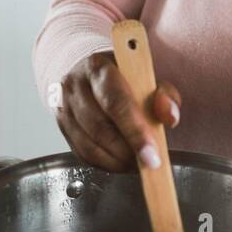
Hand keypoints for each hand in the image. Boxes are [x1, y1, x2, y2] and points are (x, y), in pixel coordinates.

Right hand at [55, 52, 181, 171]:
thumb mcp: (148, 78)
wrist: (91, 73)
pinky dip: (106, 164)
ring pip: (89, 146)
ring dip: (117, 161)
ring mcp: (64, 108)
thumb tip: (169, 116)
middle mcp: (74, 86)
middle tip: (150, 162)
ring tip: (139, 163)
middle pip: (100, 128)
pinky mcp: (62, 128)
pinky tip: (122, 162)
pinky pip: (83, 154)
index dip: (135, 131)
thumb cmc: (123, 76)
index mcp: (98, 68)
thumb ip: (165, 95)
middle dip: (128, 151)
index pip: (115, 102)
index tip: (152, 154)